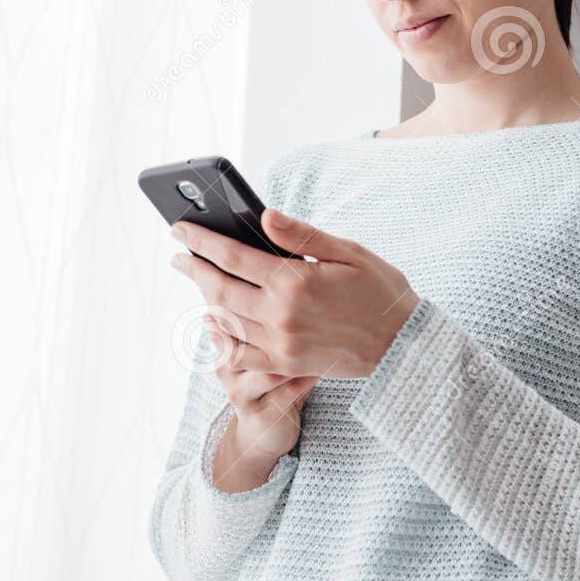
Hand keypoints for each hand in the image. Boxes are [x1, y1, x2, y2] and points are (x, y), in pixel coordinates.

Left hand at [169, 209, 419, 380]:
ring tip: (196, 279)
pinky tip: (213, 323)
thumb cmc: (380, 290)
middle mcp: (281, 316)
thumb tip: (264, 215)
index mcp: (294, 282)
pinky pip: (241, 354)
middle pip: (220, 288)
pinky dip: (222, 338)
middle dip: (194, 268)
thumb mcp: (347, 251)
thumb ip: (301, 235)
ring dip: (204, 298)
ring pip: (226, 320)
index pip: (233, 256)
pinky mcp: (286, 365)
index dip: (201, 241)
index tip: (180, 229)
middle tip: (176, 254)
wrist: (403, 344)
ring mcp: (281, 345)